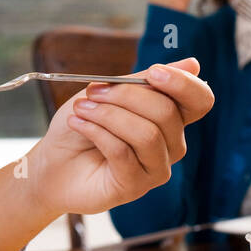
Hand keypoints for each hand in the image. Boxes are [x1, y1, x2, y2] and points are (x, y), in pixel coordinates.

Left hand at [25, 57, 212, 215]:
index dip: (183, 84)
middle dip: (125, 95)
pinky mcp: (135, 186)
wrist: (51, 162)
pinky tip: (79, 125)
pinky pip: (123, 152)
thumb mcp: (108, 93)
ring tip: (81, 110)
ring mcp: (156, 168)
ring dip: (107, 115)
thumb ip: (145, 80)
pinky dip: (96, 132)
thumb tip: (193, 64)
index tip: (153, 72)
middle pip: (167, 112)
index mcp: (171, 118)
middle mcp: (171, 145)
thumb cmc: (82, 125)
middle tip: (92, 91)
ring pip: (146, 133)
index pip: (200, 101)